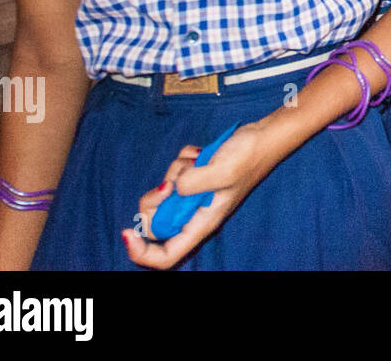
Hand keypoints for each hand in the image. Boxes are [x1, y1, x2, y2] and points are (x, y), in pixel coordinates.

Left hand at [122, 122, 272, 269]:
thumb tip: (172, 187)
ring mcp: (195, 195)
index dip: (142, 252)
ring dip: (174, 171)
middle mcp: (196, 213)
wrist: (263, 136)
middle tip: (169, 182)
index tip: (127, 231)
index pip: (167, 255)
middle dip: (155, 199)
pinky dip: (183, 160)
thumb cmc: (249, 157)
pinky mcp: (195, 178)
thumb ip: (192, 183)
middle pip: (157, 221)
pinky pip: (175, 172)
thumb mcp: (221, 171)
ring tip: (197, 161)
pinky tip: (201, 154)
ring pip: (164, 192)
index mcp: (203, 222)